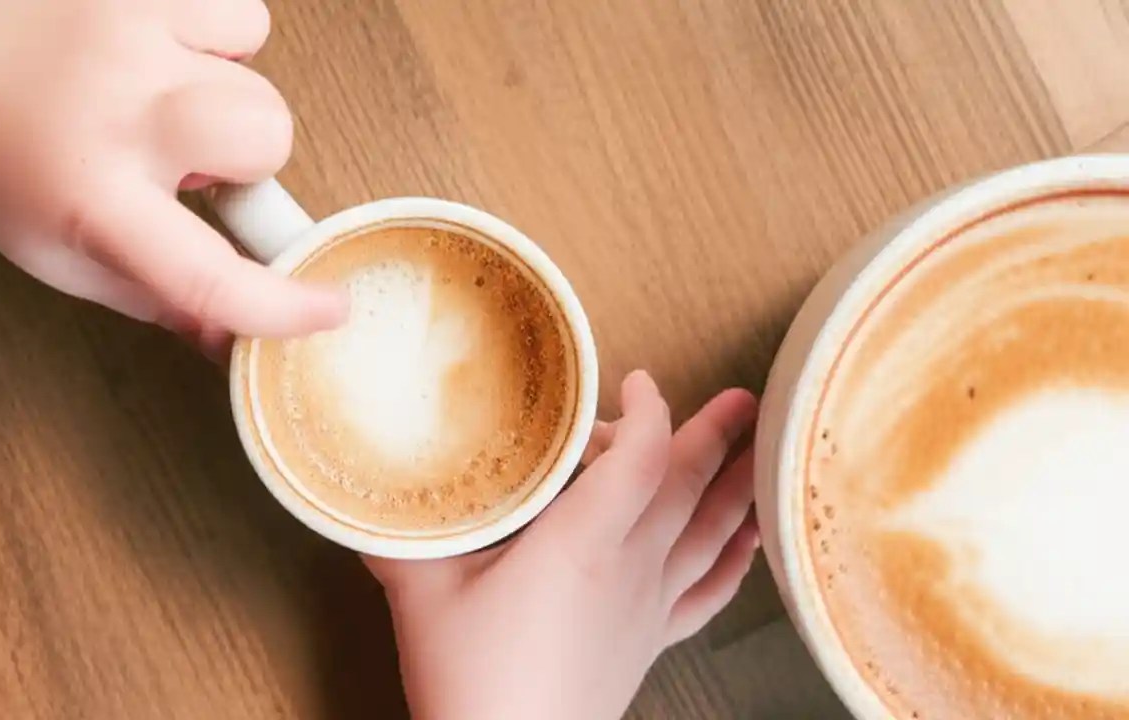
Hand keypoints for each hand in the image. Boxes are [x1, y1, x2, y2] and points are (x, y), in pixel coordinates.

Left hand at [0, 0, 347, 356]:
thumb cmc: (9, 166)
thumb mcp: (71, 256)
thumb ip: (163, 300)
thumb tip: (239, 338)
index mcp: (93, 200)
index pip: (205, 273)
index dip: (280, 303)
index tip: (329, 308)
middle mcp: (115, 113)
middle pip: (265, 135)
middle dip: (246, 160)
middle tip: (190, 164)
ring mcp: (130, 37)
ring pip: (259, 77)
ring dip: (230, 102)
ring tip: (166, 105)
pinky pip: (243, 18)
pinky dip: (221, 45)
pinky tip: (167, 59)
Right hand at [366, 372, 760, 719]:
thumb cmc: (469, 679)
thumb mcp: (421, 593)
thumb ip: (401, 532)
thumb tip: (372, 491)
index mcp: (580, 542)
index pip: (640, 459)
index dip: (651, 412)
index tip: (638, 381)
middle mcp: (628, 567)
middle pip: (688, 487)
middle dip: (717, 435)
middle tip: (744, 398)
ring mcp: (648, 606)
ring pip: (711, 534)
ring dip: (740, 487)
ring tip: (766, 450)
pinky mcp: (651, 640)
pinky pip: (710, 592)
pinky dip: (737, 561)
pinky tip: (750, 540)